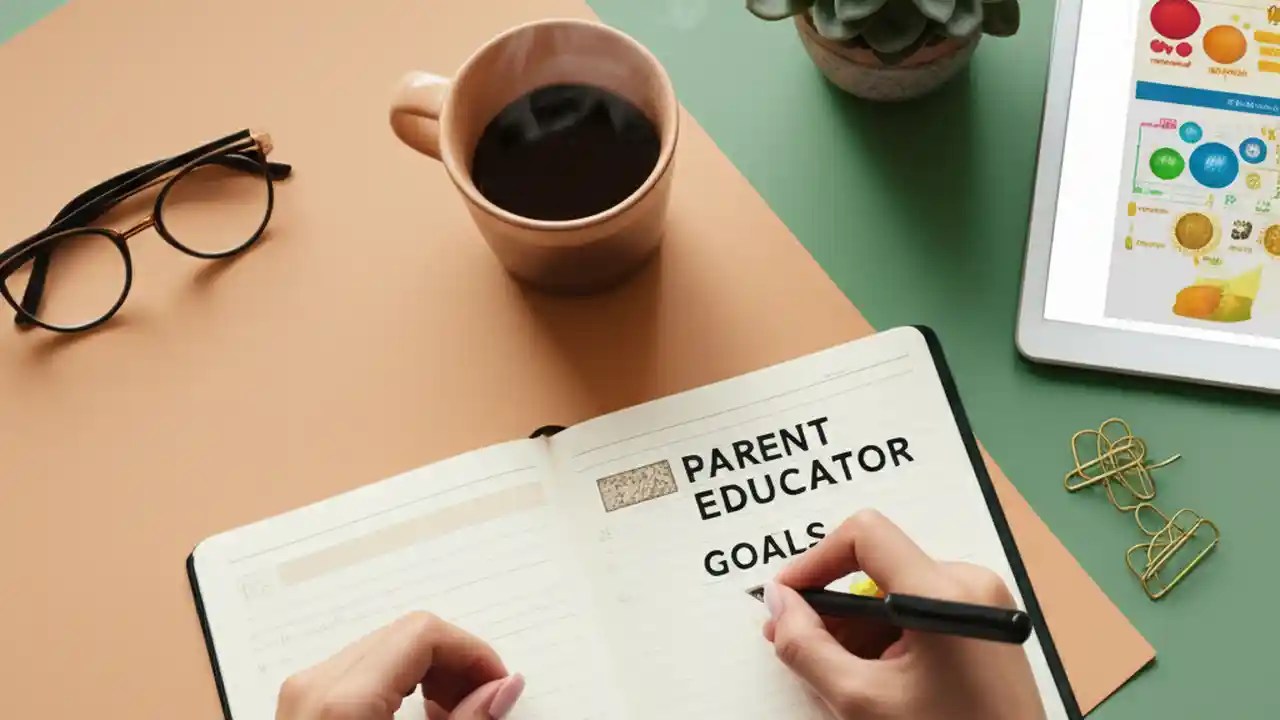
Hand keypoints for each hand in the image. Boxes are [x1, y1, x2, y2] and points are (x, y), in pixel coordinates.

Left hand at [276, 612, 524, 719]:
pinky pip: (362, 672)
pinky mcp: (301, 706)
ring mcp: (302, 693)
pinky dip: (400, 685)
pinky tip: (419, 717)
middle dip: (456, 664)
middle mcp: (315, 684)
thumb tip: (505, 686)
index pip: (424, 634)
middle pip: (406, 636)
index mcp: (342, 698)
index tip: (499, 686)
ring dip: (430, 674)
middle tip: (485, 705)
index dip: (473, 653)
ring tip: (453, 716)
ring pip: (385, 651)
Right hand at [763, 510, 1046, 719]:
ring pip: (893, 595)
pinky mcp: (985, 625)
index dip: (814, 561)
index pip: (865, 535)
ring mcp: (982, 605)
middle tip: (795, 646)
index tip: (786, 598)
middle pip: (876, 569)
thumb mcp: (862, 701)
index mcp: (945, 593)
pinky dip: (885, 640)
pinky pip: (918, 614)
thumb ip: (808, 647)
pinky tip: (872, 680)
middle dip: (831, 608)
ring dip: (855, 631)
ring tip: (836, 678)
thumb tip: (779, 602)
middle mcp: (970, 585)